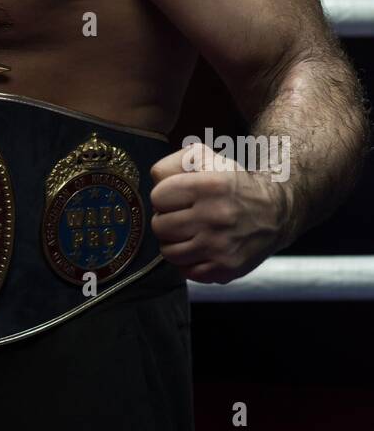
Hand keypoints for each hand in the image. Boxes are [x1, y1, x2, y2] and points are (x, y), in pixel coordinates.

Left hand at [149, 141, 287, 283]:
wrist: (275, 213)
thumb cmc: (234, 184)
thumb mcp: (209, 159)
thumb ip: (175, 162)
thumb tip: (155, 181)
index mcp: (209, 186)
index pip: (158, 197)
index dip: (164, 196)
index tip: (177, 197)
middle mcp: (216, 216)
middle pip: (159, 226)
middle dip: (166, 220)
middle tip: (182, 217)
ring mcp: (221, 246)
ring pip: (168, 252)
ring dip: (174, 242)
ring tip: (188, 233)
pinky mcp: (225, 268)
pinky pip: (186, 271)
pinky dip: (188, 262)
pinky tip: (199, 249)